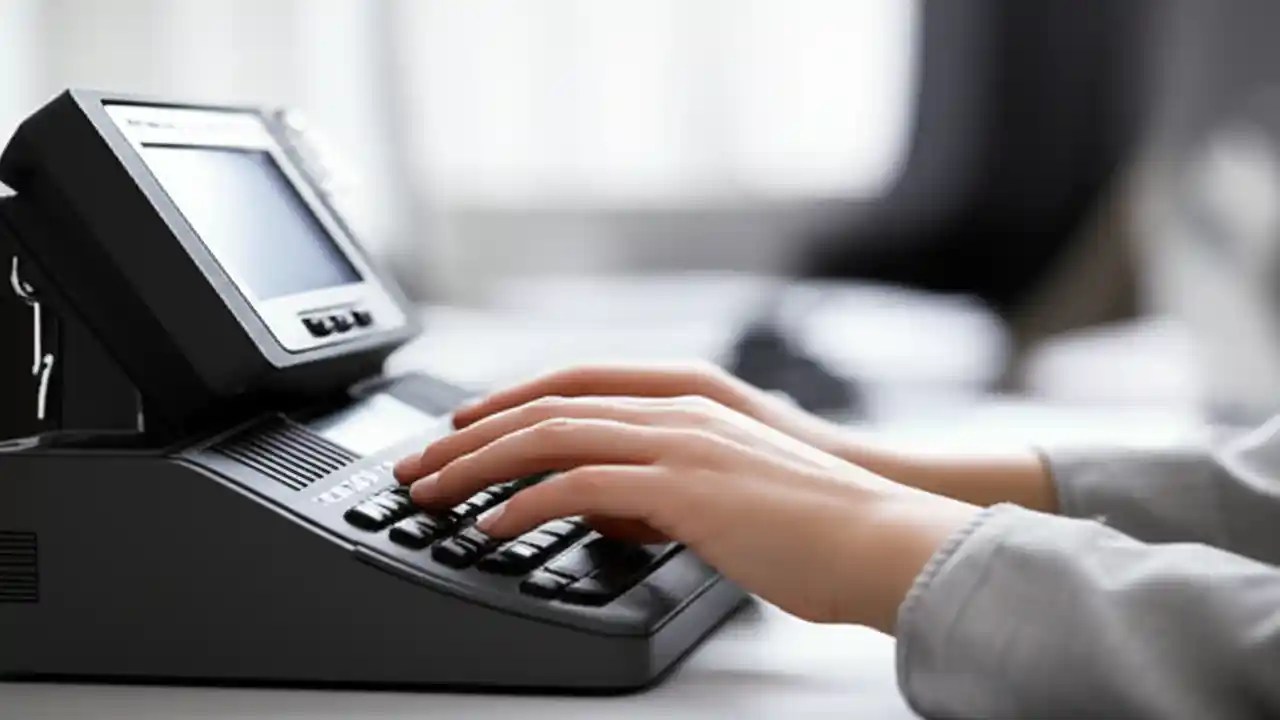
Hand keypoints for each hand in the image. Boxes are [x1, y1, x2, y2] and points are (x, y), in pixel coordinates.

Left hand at [394, 391, 978, 630]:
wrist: (882, 536)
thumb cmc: (816, 523)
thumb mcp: (726, 492)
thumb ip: (659, 489)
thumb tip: (601, 506)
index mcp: (687, 402)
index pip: (574, 386)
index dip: (509, 402)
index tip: (463, 427)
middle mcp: (675, 409)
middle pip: (546, 406)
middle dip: (472, 436)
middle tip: (422, 464)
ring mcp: (679, 442)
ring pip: (549, 437)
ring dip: (478, 466)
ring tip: (434, 493)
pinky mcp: (683, 486)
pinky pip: (577, 484)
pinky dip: (522, 502)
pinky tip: (491, 524)